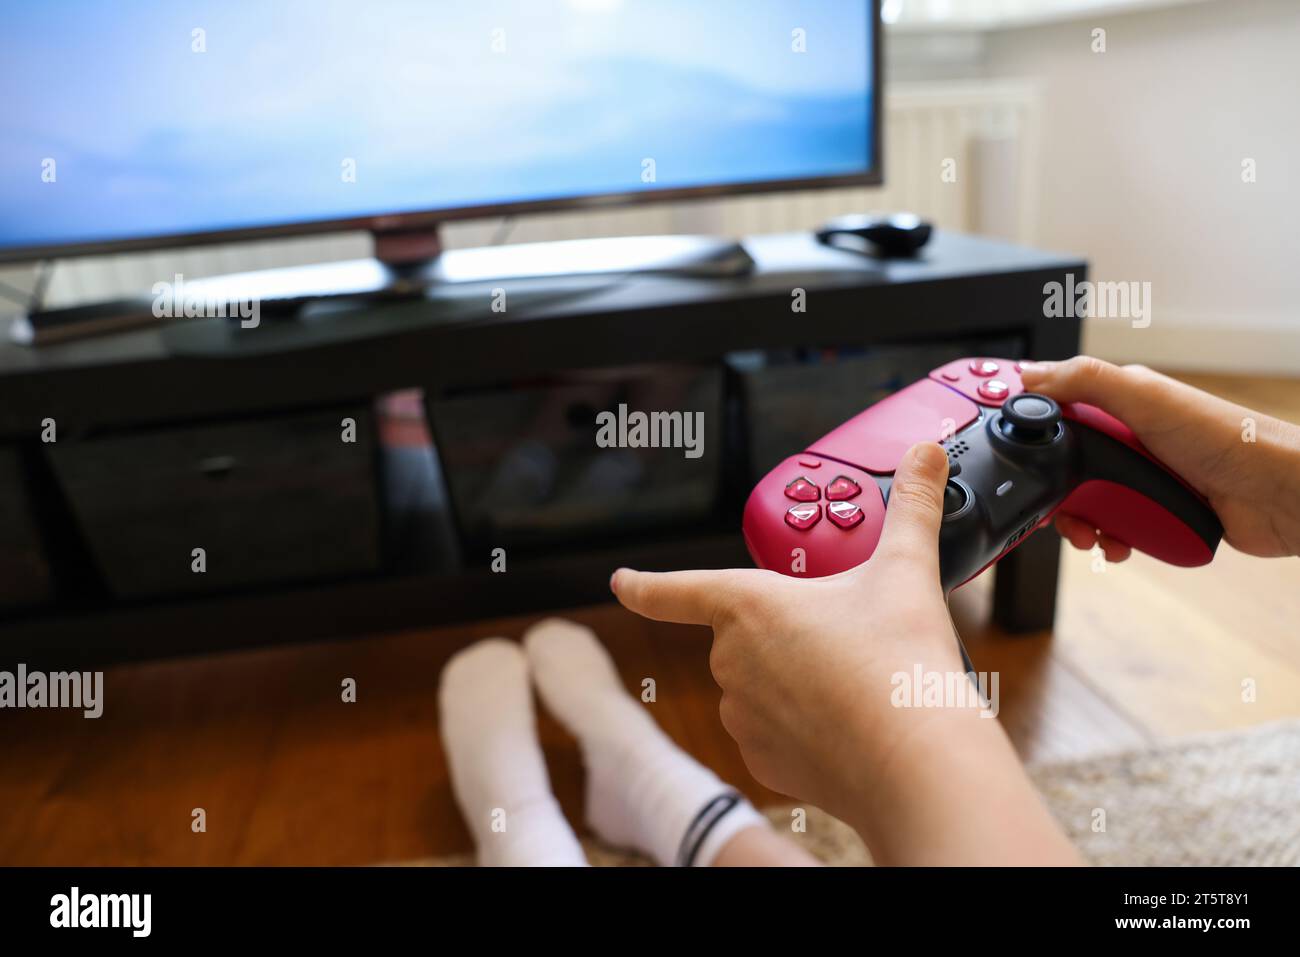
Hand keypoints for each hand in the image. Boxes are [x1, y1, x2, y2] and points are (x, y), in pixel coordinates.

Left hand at [612, 443, 1076, 862]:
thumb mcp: (906, 571)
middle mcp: (732, 661)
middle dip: (787, 635)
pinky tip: (844, 725)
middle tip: (846, 639)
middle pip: (745, 636)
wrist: (915, 761)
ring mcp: (743, 715)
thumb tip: (925, 454)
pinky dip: (802, 729)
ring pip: (760, 686)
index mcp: (750, 605)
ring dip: (794, 682)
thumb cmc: (899, 663)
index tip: (619, 581)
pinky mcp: (763, 761)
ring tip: (853, 684)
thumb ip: (912, 507)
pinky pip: (773, 734)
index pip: (677, 589)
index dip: (644, 584)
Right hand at [1019, 356, 1299, 560]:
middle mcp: (1126, 439)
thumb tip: (1028, 375)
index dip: (1024, 425)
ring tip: (1091, 532)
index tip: (995, 439)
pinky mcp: (1153, 513)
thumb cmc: (1228, 438)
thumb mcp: (1146, 397)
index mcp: (1118, 403)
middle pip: (1060, 465)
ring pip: (1082, 504)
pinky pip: (1112, 531)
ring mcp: (1139, 478)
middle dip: (1052, 490)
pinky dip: (1109, 542)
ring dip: (1079, 523)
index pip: (1053, 408)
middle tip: (1050, 504)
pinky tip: (1121, 543)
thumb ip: (1085, 381)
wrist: (1280, 495)